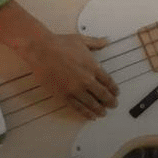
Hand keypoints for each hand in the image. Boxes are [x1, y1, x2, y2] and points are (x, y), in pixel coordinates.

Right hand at [0, 0, 118, 120]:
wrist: (42, 51)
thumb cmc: (60, 44)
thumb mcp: (82, 40)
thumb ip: (96, 43)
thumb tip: (106, 41)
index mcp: (92, 66)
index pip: (108, 81)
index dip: (113, 89)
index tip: (116, 93)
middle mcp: (86, 80)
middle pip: (102, 94)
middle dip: (110, 101)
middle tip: (113, 105)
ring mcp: (75, 89)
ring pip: (91, 103)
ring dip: (99, 109)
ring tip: (103, 113)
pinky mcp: (64, 96)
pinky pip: (78, 108)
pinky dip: (86, 113)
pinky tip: (91, 116)